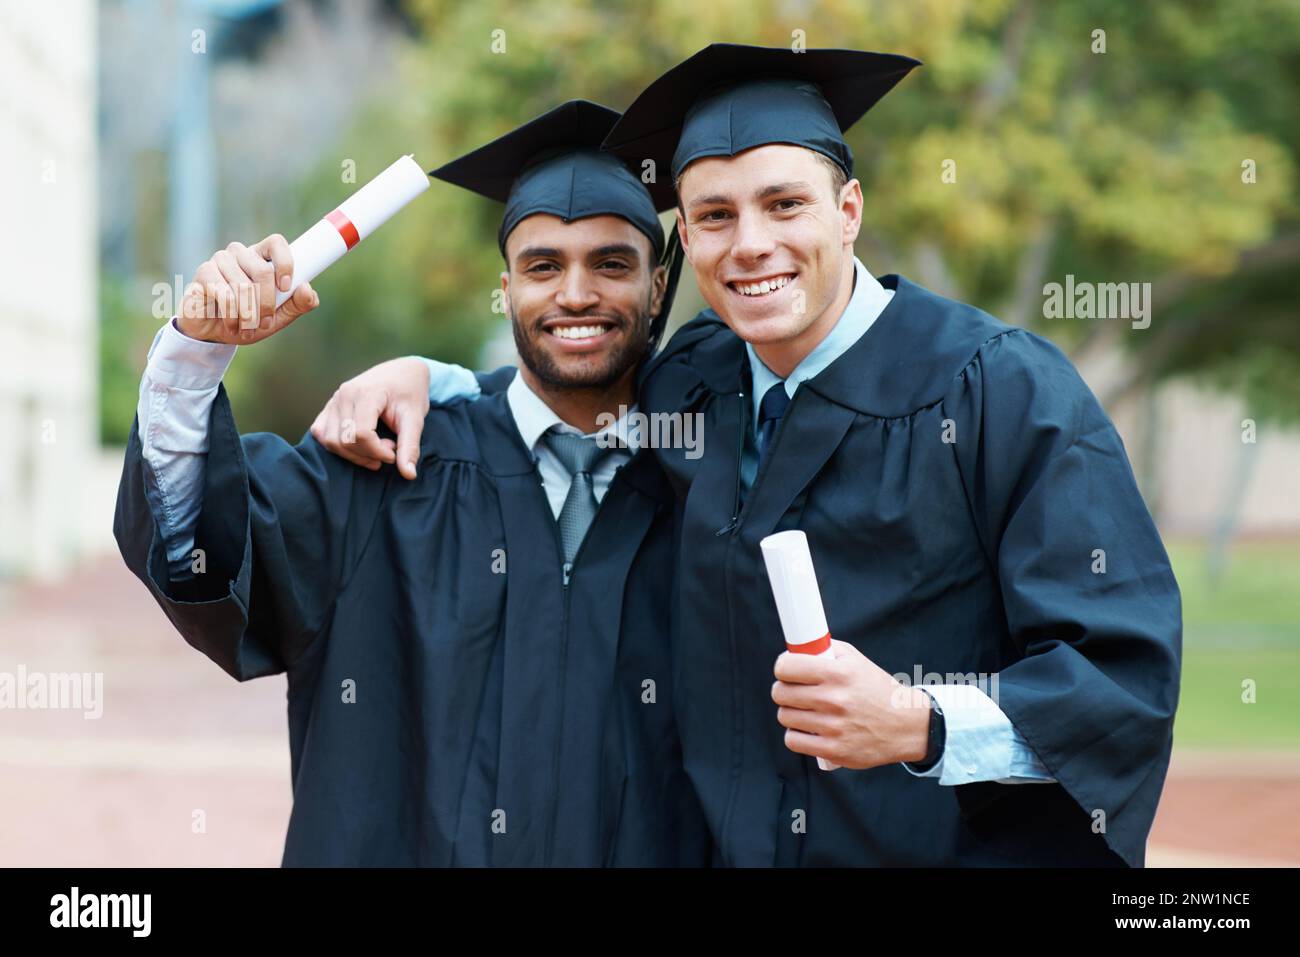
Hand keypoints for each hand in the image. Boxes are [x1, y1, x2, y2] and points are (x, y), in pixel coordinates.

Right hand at [177, 234, 317, 343]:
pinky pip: (225, 295)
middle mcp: (241, 253)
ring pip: (244, 286)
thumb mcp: (279, 317)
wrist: (215, 333)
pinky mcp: (204, 272)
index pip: (276, 243)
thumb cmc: (249, 320)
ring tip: (247, 329)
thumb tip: (307, 289)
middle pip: (263, 271)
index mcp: (261, 257)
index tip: (285, 288)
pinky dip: (233, 317)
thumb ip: (298, 304)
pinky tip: (232, 325)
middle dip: (267, 305)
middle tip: (265, 324)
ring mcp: (220, 260)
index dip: (284, 263)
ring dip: (249, 316)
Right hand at [310, 357, 430, 478]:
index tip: (394, 452)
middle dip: (367, 454)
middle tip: (389, 451)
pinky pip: (321, 432)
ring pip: (330, 440)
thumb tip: (409, 475)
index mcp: (365, 393)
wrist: (403, 372)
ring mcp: (334, 400)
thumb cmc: (410, 393)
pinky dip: (337, 445)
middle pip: (344, 440)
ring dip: (352, 454)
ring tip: (377, 449)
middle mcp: (344, 394)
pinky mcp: (329, 406)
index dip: (378, 452)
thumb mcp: (415, 418)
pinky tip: (359, 445)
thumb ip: (410, 446)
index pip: (361, 434)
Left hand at [771, 640, 931, 769]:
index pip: (787, 667)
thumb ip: (826, 649)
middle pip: (780, 693)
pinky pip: (793, 740)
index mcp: (839, 673)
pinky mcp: (834, 750)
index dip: (783, 668)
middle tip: (793, 691)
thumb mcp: (856, 660)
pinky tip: (807, 729)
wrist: (906, 725)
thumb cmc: (877, 690)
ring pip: (785, 716)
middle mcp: (835, 699)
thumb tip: (796, 647)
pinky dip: (796, 735)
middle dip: (784, 690)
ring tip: (804, 711)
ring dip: (790, 713)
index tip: (787, 671)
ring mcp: (834, 727)